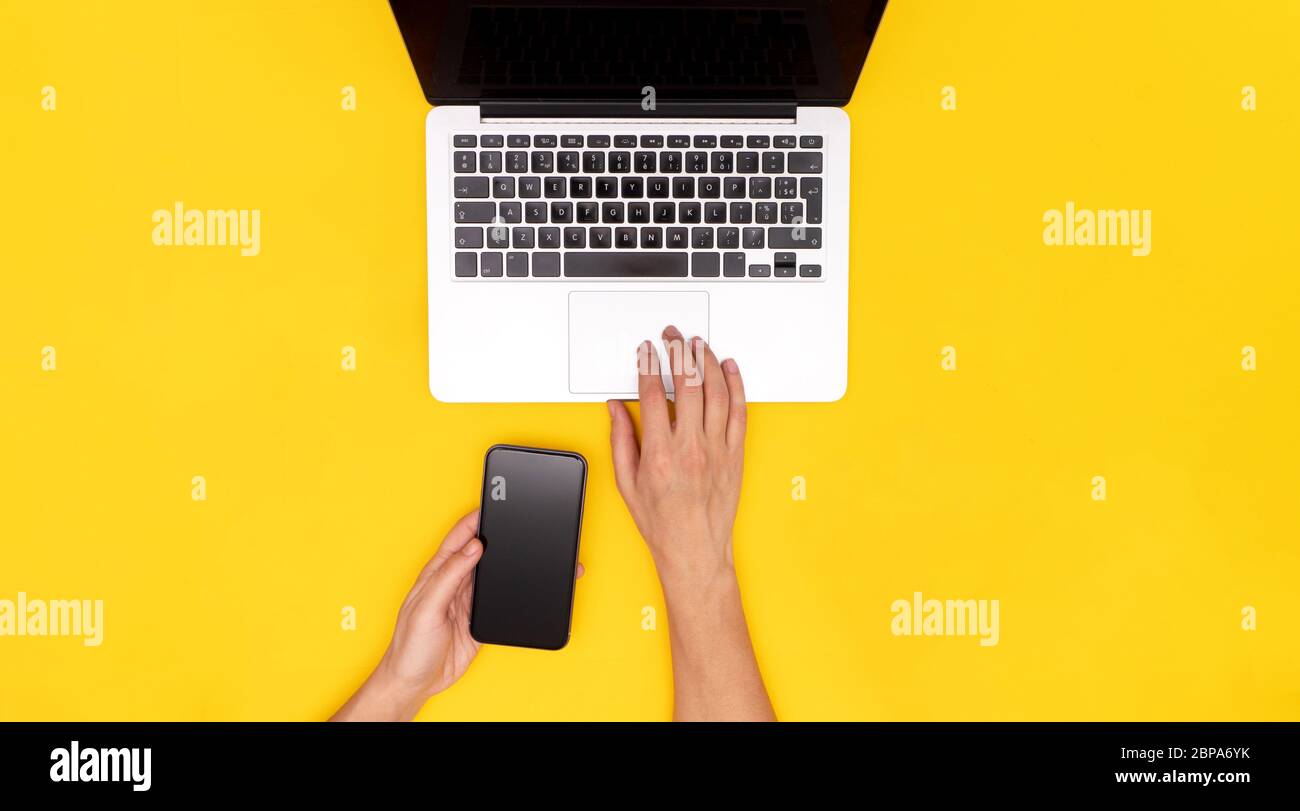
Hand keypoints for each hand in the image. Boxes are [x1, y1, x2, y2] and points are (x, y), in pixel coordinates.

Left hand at [333, 510, 586, 720]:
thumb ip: (449, 576)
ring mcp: (468, 600)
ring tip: (529, 546)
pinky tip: (526, 581)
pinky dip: (515, 588)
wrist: (416, 682)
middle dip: (499, 533)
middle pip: (481, 550)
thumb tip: (473, 548)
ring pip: (494, 572)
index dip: (477, 518)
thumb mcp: (426, 607)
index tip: (495, 504)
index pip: (460, 537)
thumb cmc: (410, 647)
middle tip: (520, 519)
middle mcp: (454, 583)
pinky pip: (502, 597)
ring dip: (509, 561)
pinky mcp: (481, 618)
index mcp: (437, 573)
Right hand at [607, 325, 745, 589]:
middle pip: (686, 384)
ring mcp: (717, 449)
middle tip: (672, 337)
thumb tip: (616, 408)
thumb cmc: (662, 522)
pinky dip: (735, 384)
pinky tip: (729, 367)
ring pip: (716, 391)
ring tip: (698, 344)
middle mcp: (691, 447)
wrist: (695, 550)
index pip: (652, 395)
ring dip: (706, 361)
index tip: (646, 351)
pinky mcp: (735, 453)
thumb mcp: (627, 483)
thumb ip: (621, 440)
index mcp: (660, 454)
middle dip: (678, 352)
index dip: (648, 366)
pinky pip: (739, 410)